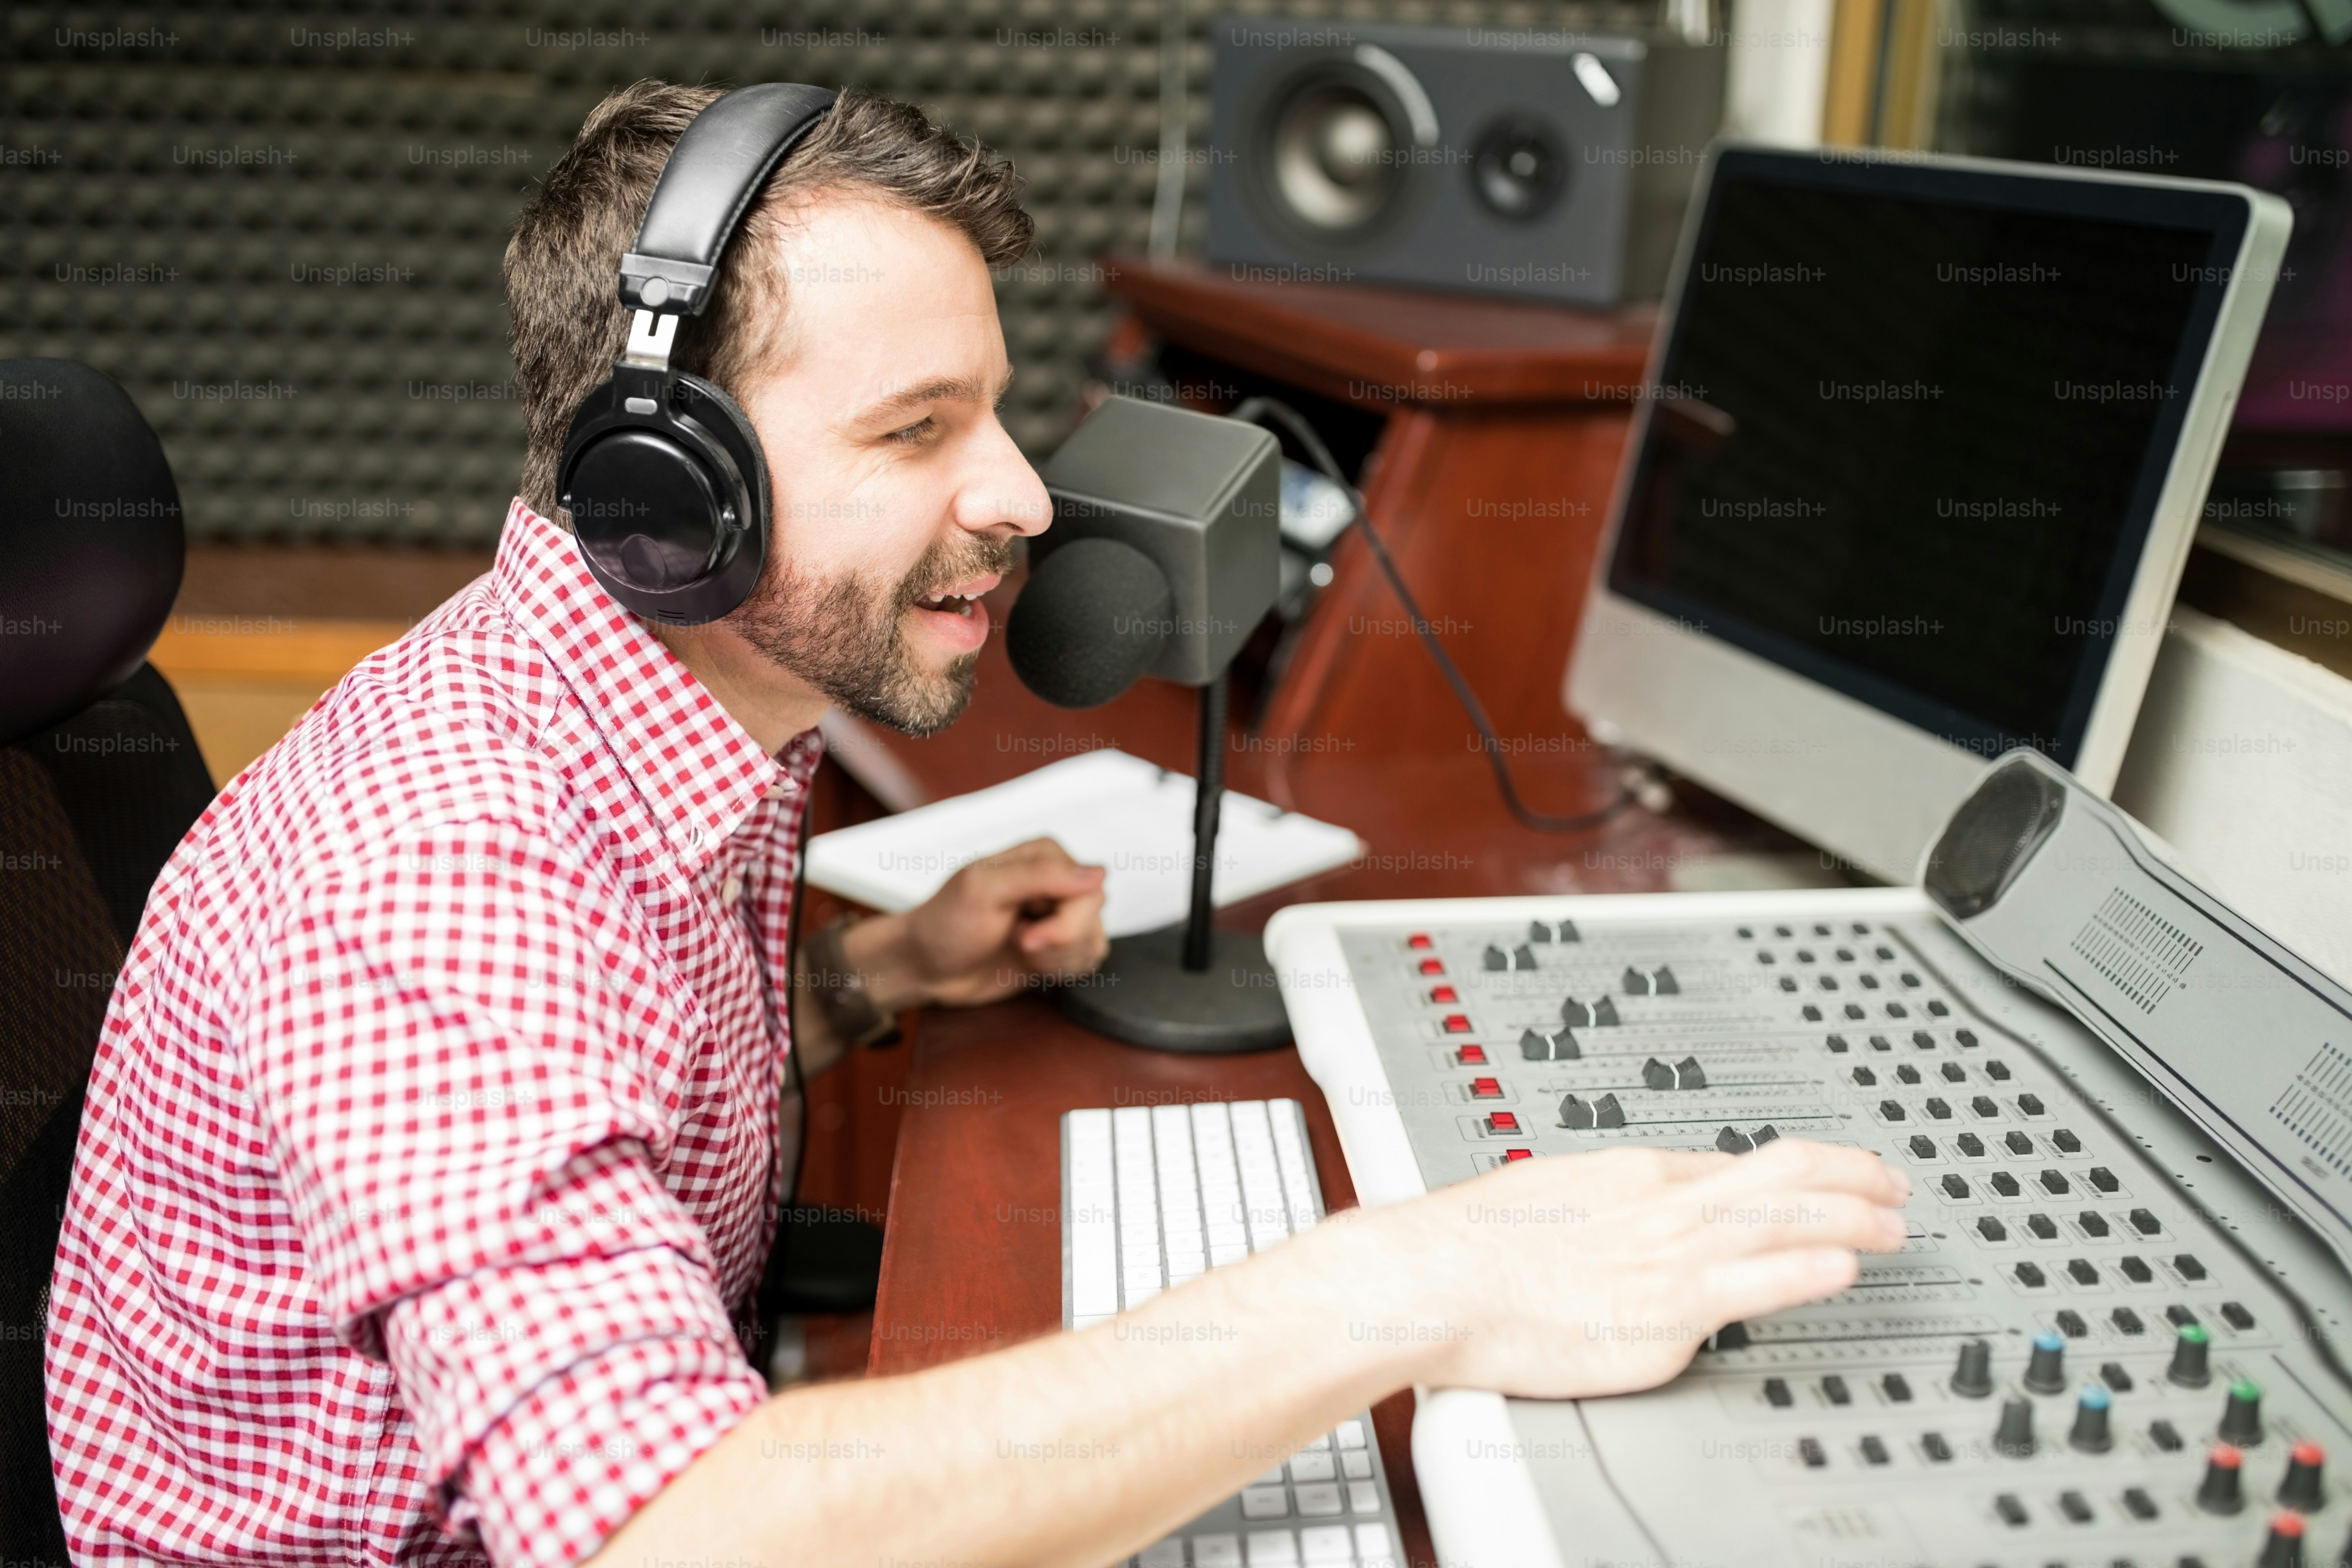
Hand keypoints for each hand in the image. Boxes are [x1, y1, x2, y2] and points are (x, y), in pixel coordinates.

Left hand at [846, 837, 1109, 1009]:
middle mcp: (1058, 881)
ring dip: (1055, 959)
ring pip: (1093, 941)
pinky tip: (1030, 963)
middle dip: (1058, 943)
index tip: (1025, 934)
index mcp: (1044, 855)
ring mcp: (1061, 914)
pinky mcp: (1060, 946)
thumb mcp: (984, 891)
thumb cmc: (944, 925)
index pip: (1089, 887)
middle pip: (1093, 916)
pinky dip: (1060, 970)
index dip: (1065, 920)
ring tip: (1018, 948)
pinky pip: (1088, 960)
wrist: (927, 967)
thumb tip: (1097, 872)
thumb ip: (1040, 875)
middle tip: (1019, 943)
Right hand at [1345, 1139, 1909, 1398]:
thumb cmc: (1471, 1246)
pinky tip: (1843, 1269)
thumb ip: (1605, 1202)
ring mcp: (1665, 1258)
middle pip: (1781, 1174)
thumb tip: (1628, 1209)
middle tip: (1893, 1185)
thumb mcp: (1552, 1192)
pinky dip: (1805, 1270)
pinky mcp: (1661, 1315)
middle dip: (1850, 1176)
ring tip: (1893, 1225)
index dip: (1804, 1165)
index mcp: (1632, 1175)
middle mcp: (1660, 1207)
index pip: (1738, 1162)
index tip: (1838, 1173)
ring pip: (1783, 1219)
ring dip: (1851, 1219)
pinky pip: (1752, 1285)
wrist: (1435, 1281)